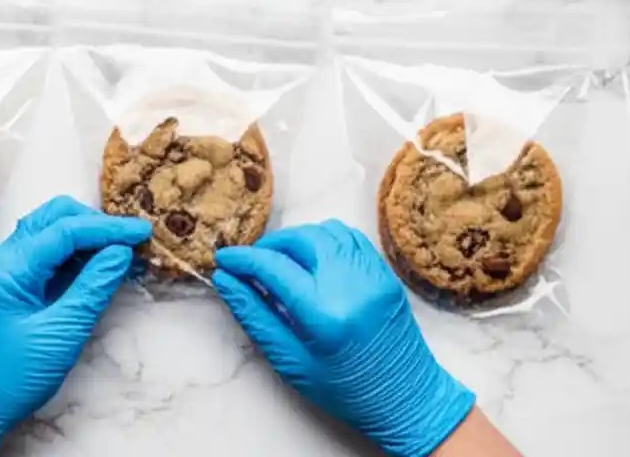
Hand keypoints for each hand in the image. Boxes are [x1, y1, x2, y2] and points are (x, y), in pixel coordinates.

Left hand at [0, 196, 151, 456]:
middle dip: (96, 224)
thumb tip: (122, 251)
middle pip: (54, 218)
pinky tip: (97, 264)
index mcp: (7, 268)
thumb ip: (94, 286)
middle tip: (132, 241)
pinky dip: (73, 252)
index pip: (65, 231)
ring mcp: (0, 267)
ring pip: (49, 229)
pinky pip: (44, 252)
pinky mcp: (7, 281)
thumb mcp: (62, 333)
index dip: (109, 228)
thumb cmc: (12, 378)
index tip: (144, 231)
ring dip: (85, 235)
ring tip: (120, 251)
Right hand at [213, 220, 473, 456]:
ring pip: (326, 231)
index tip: (223, 259)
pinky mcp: (386, 273)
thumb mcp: (290, 361)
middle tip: (252, 263)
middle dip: (270, 245)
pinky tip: (313, 260)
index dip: (243, 259)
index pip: (274, 268)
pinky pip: (351, 238)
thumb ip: (255, 316)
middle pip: (301, 239)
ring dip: (298, 239)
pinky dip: (326, 239)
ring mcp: (374, 276)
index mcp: (325, 315)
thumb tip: (226, 280)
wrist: (406, 398)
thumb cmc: (344, 390)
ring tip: (281, 261)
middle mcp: (352, 286)